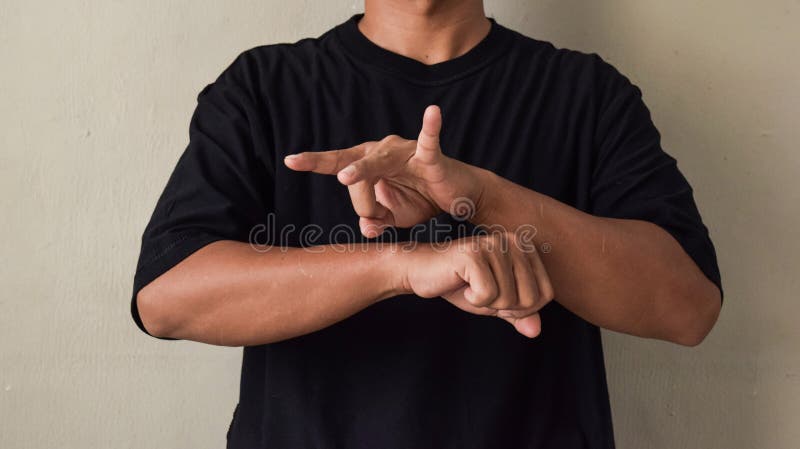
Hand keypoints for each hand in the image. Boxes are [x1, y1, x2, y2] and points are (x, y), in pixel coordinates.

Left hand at [284, 105, 484, 236]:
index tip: (291, 161)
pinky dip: (431, 126)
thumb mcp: (395, 217)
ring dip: (362, 172)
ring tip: (346, 177)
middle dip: (362, 203)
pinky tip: (432, 111)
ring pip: (376, 164)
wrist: (458, 198)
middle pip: (354, 173)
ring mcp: (404, 150)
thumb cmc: (423, 200)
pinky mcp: (429, 155)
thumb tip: (365, 228)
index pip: (338, 162)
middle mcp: (382, 150)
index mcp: (369, 162)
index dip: (315, 162)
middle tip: (377, 218)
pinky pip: (428, 140)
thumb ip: (377, 221)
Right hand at [396, 232, 554, 337]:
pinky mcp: (474, 253)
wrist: (421, 273)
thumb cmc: (461, 285)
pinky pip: (488, 294)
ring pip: (509, 299)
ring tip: (470, 286)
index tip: (497, 295)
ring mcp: (494, 244)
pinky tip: (461, 285)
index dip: (521, 309)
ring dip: (486, 303)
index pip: (546, 294)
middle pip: (530, 298)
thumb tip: (535, 331)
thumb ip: (519, 314)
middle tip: (481, 292)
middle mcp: (513, 241)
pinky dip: (473, 299)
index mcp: (525, 248)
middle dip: (504, 307)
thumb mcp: (496, 303)